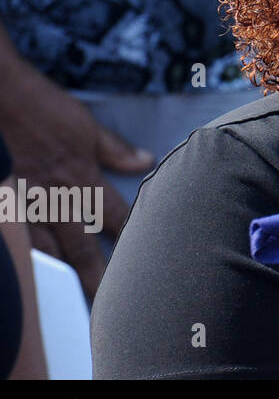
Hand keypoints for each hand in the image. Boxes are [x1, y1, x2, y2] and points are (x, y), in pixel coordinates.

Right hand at [0, 56, 153, 298]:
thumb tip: (143, 160)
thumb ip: (114, 149)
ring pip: (48, 251)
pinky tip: (35, 269)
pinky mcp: (5, 206)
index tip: (145, 257)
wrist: (0, 101)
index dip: (131, 237)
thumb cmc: (39, 109)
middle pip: (82, 246)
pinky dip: (28, 256)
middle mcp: (57, 199)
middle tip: (108, 298)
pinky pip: (18, 240)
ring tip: (72, 296)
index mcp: (83, 179)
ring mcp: (27, 206)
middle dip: (97, 273)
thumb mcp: (86, 126)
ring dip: (62, 272)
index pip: (115, 217)